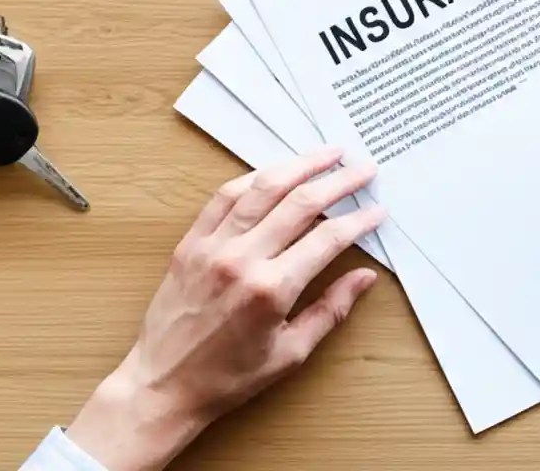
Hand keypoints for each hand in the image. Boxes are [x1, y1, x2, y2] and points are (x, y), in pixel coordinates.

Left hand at [65, 149, 384, 470]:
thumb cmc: (227, 378)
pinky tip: (275, 171)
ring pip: (262, 188)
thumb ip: (331, 309)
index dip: (358, 220)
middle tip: (363, 169)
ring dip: (299, 165)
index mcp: (272, 290)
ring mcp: (213, 247)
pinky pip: (224, 198)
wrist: (163, 385)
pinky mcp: (190, 243)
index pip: (328, 239)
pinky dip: (253, 179)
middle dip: (338, 181)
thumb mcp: (291, 353)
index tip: (376, 210)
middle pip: (301, 203)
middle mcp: (242, 260)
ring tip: (326, 153)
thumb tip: (364, 277)